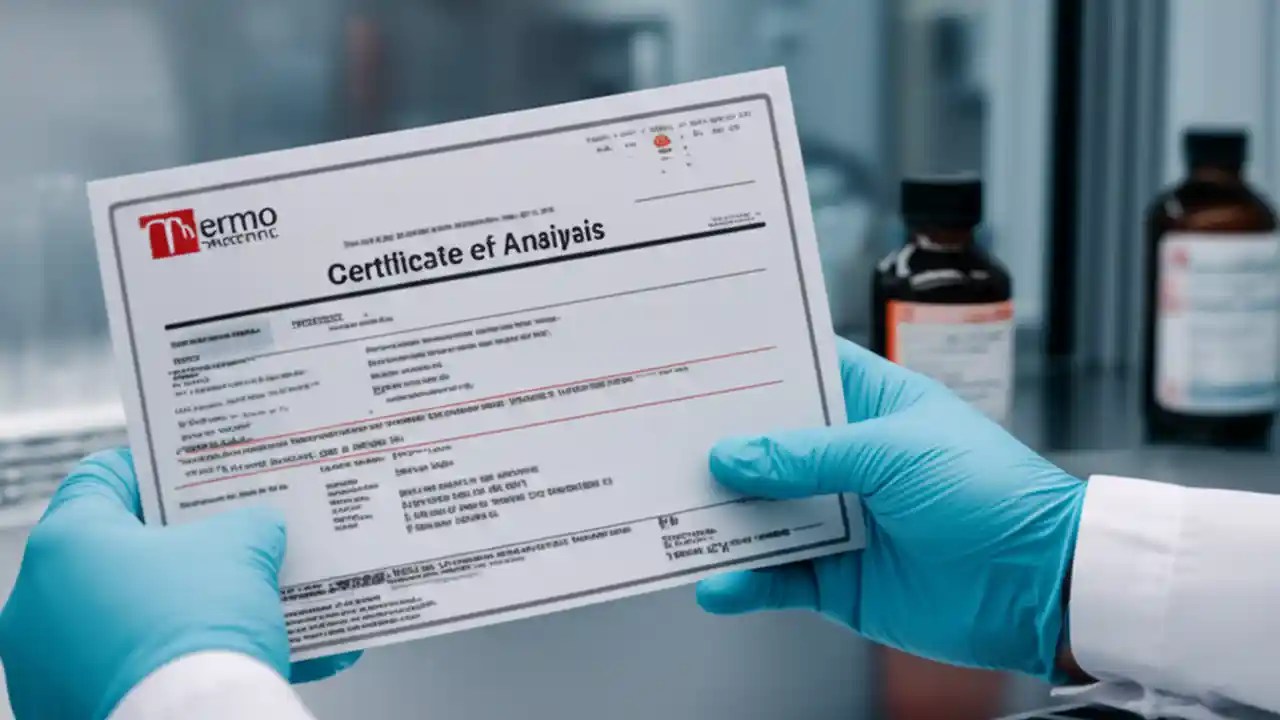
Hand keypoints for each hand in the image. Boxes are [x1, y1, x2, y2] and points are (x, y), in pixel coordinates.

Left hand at [0, 449, 358, 719]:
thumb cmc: (198, 625)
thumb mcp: (241, 549)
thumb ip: (249, 524)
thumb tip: (260, 528)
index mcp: (66, 542)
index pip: (105, 476)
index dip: (160, 469)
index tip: (201, 477)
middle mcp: (41, 599)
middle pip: (123, 553)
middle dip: (189, 548)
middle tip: (238, 541)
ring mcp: (52, 661)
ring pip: (134, 616)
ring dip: (194, 609)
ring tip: (257, 606)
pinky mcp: (72, 705)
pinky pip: (138, 667)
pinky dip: (184, 662)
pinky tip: (254, 658)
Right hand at [696, 338, 1083, 679]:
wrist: (1040, 587)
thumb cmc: (991, 493)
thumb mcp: (896, 454)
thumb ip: (808, 456)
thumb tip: (731, 455)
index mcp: (871, 406)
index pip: (802, 373)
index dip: (754, 366)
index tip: (696, 359)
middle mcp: (848, 460)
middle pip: (766, 445)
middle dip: (717, 444)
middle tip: (656, 438)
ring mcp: (840, 519)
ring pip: (761, 512)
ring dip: (720, 515)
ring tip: (671, 512)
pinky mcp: (837, 579)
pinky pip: (777, 577)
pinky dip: (745, 582)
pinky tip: (717, 583)